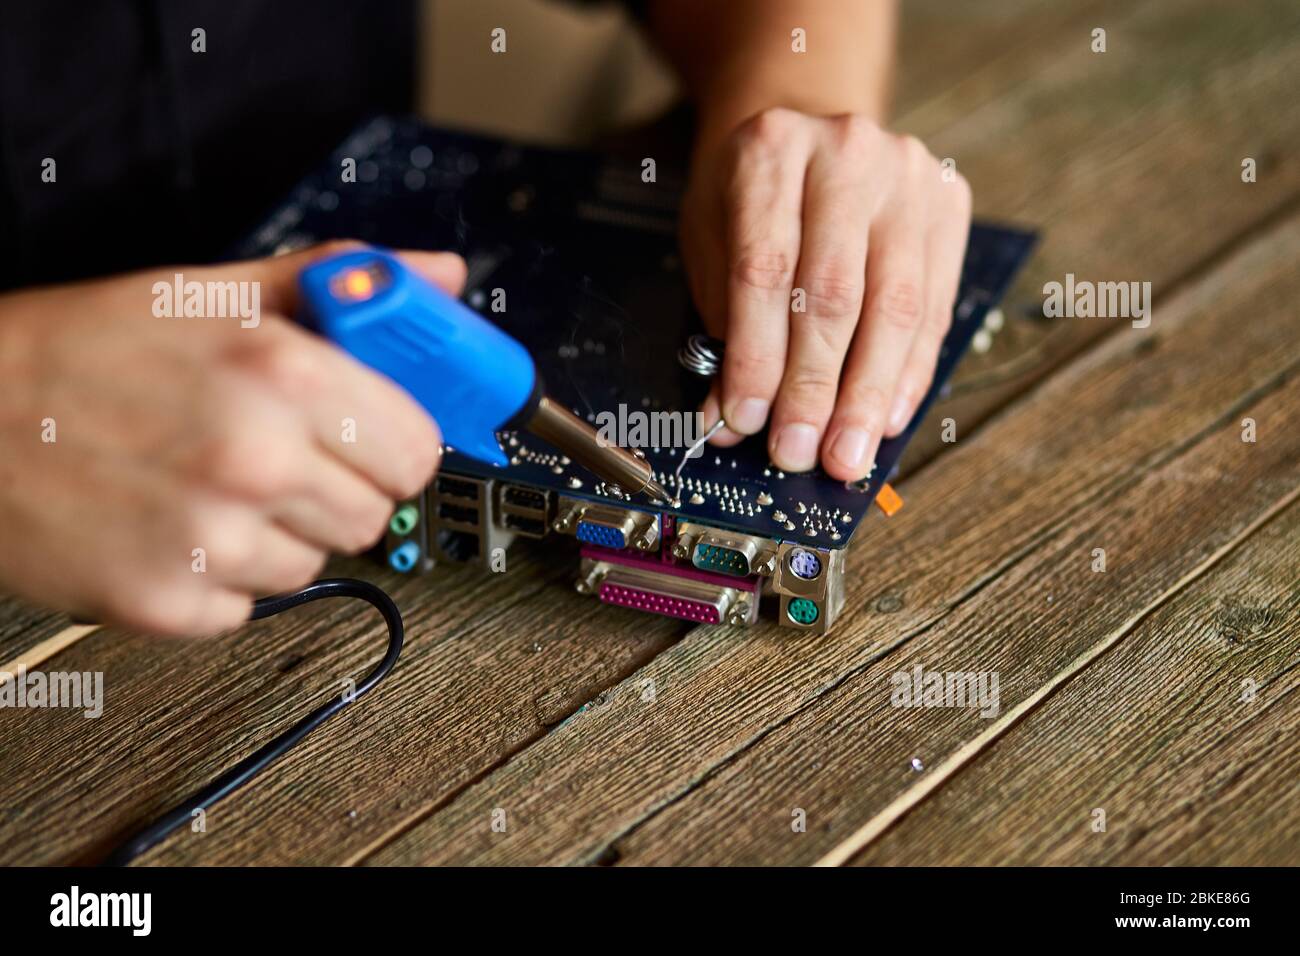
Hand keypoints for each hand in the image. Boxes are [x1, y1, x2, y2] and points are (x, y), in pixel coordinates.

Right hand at [0, 242, 464, 635]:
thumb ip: (341, 285)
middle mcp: (256, 458)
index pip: (417, 448)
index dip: (392, 443)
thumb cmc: (82, 350)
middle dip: (334, 489)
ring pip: (313, 567)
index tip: (367, 437)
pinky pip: (245, 608)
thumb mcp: (214, 292)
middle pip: (372, 514)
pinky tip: (171, 527)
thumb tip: (440, 278)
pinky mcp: (167, 601)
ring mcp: (211, 538)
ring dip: (275, 536)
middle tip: (276, 458)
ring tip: (208, 487)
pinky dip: (217, 579)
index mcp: (284, 373)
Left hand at [680, 108, 971, 480]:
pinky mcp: (949, 203)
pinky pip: (933, 307)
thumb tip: (733, 421)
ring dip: (869, 395)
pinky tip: (886, 418)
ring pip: (896, 306)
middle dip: (816, 387)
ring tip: (847, 454)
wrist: (809, 123)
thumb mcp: (712, 242)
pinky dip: (907, 373)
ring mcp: (908, 175)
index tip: (747, 421)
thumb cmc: (750, 195)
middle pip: (836, 292)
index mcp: (771, 150)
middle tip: (800, 452)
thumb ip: (723, 325)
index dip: (758, 356)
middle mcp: (847, 151)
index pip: (765, 270)